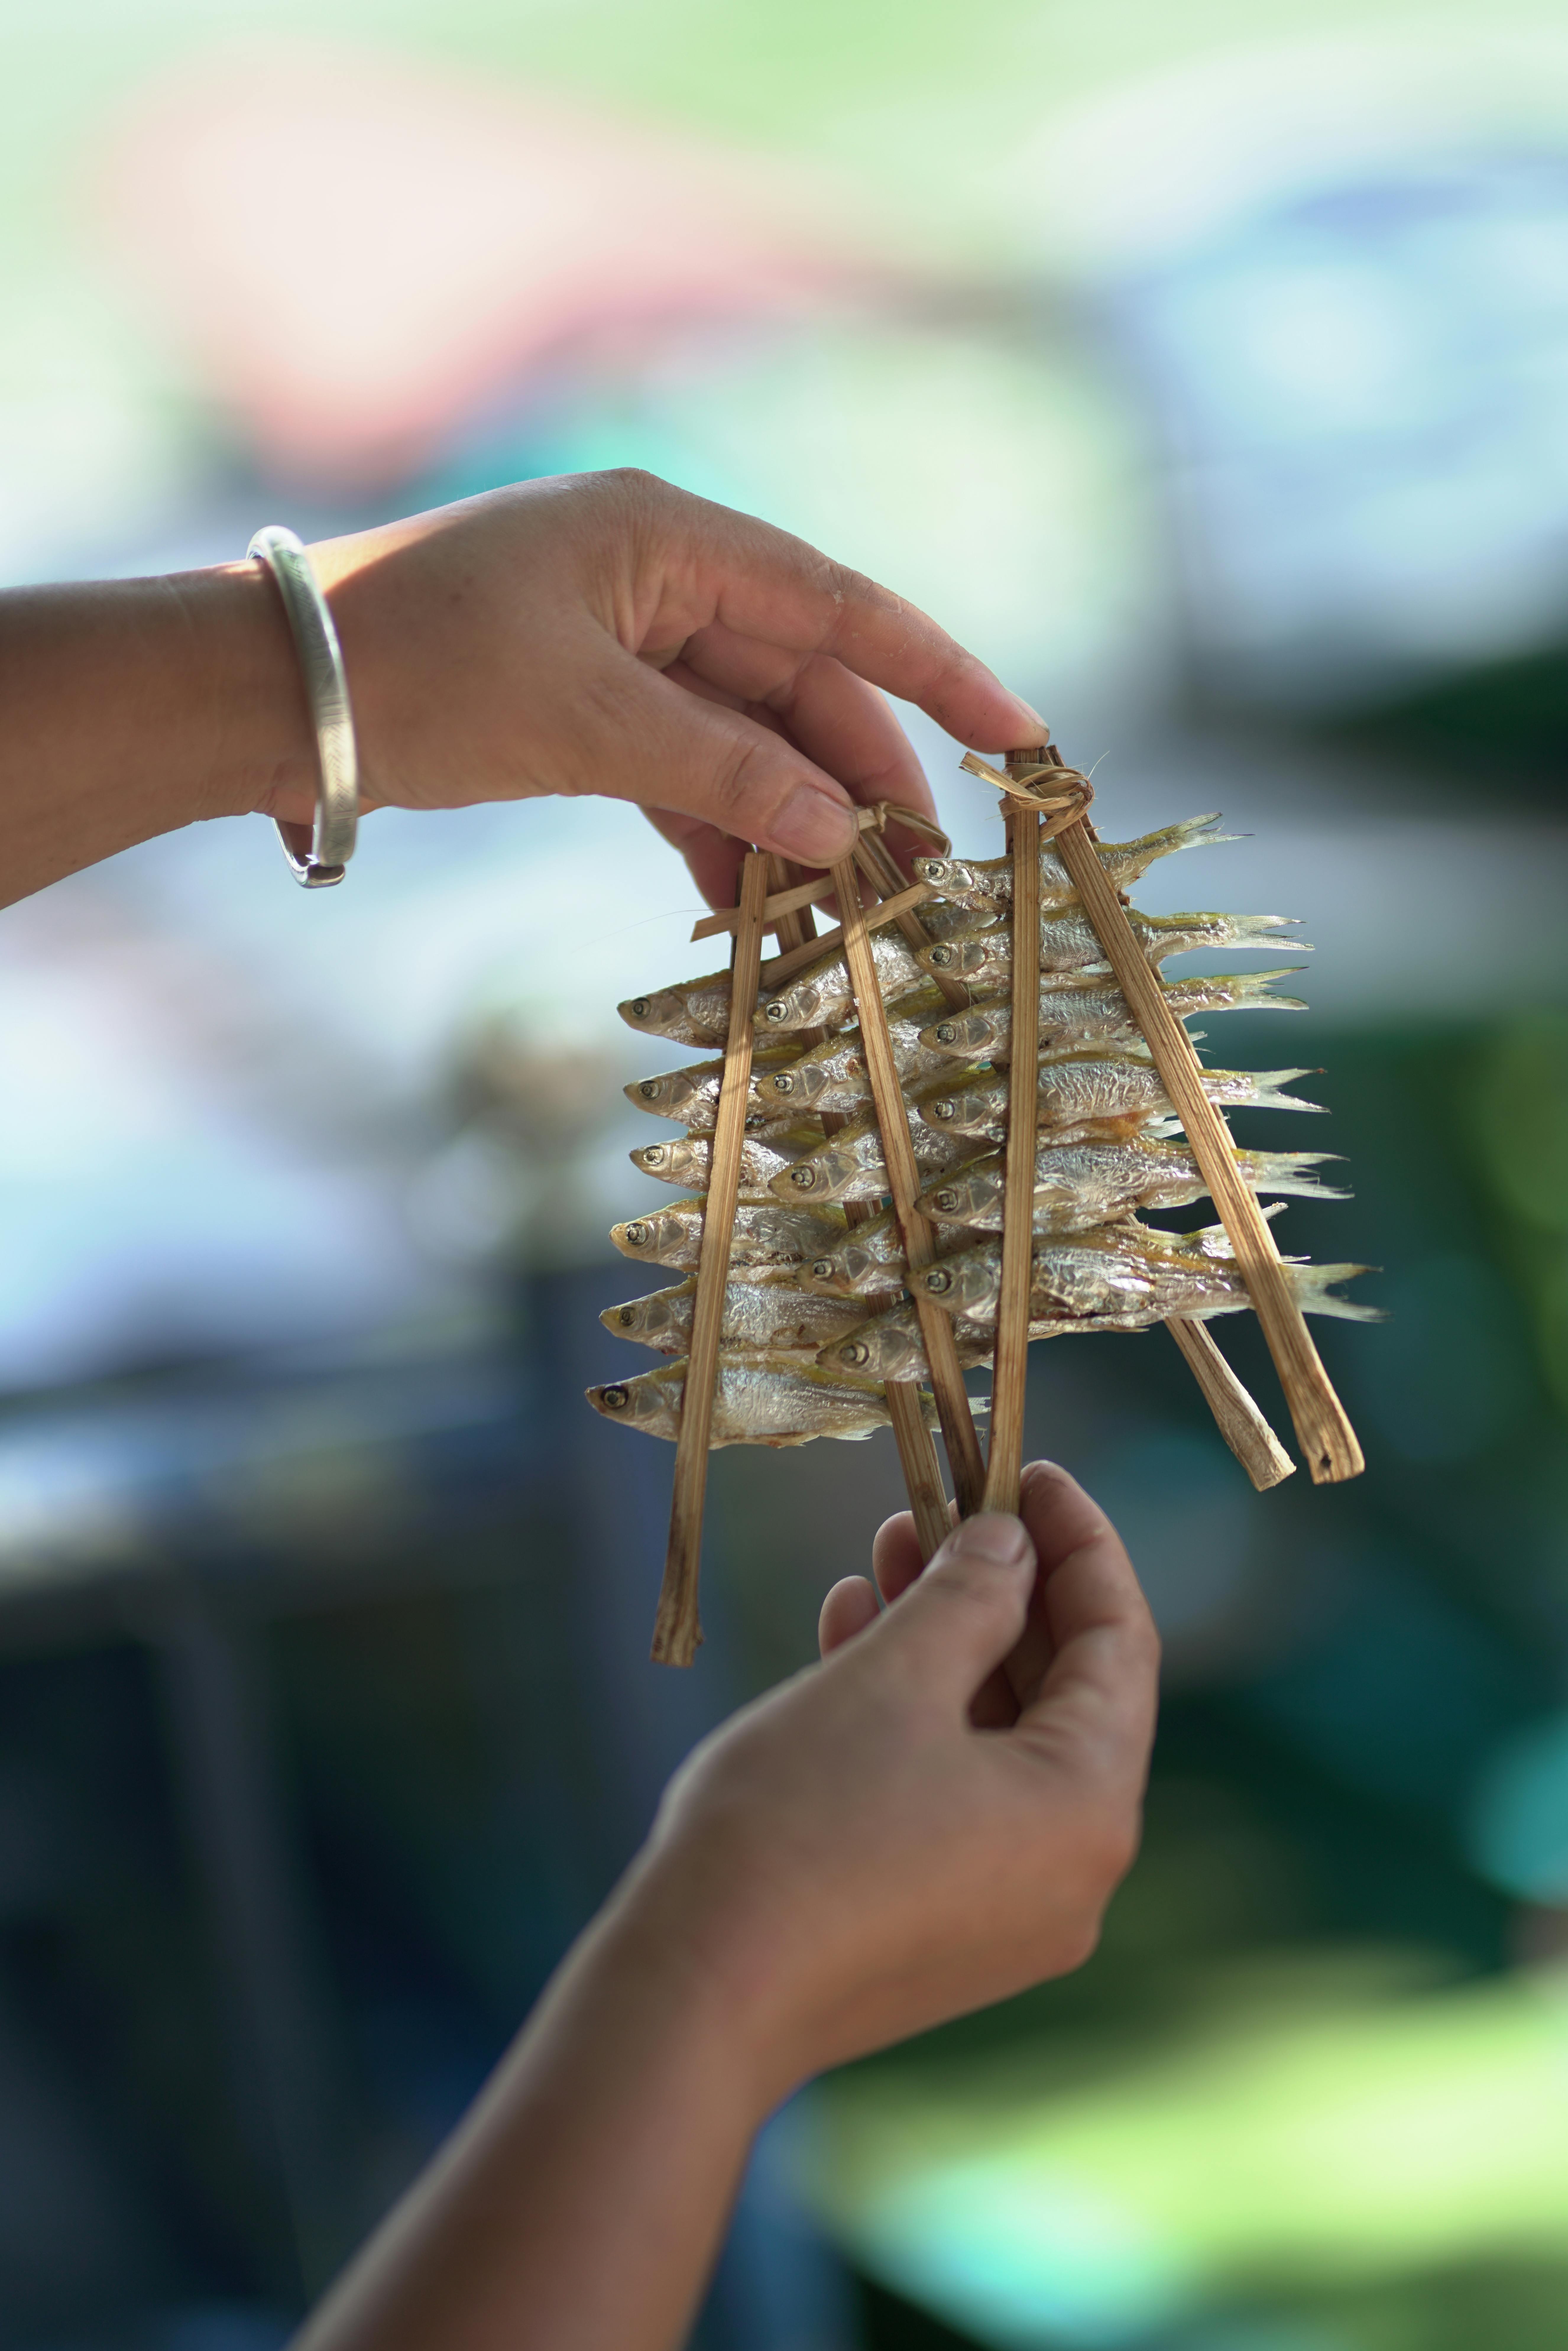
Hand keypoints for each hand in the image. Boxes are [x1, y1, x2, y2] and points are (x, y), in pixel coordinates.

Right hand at [291, 1464, 1155, 2350]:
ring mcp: (1009, 1910)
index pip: (1120, 1641)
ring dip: (946, 1640)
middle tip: (940, 1504)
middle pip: (1061, 1691)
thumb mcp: (894, 1677)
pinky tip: (851, 1638)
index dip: (1080, 1542)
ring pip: (997, 1737)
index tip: (1034, 1470)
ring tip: (882, 1554)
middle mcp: (1073, 1871)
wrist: (698, 1992)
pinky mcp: (942, 1927)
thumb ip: (968, 1598)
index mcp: (1088, 1809)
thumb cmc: (800, 1823)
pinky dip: (917, 1714)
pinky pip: (956, 1792)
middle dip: (999, 1586)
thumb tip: (1011, 1547)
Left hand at [294, 469, 1042, 904]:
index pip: (840, 605)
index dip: (937, 674)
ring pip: (746, 738)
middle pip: (799, 684)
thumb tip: (834, 830)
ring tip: (841, 911)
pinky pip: (683, 770)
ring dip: (791, 822)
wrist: (272, 697)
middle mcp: (657, 580)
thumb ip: (722, 770)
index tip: (1018, 737)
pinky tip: (746, 901)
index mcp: (666, 537)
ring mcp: (622, 647)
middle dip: (860, 780)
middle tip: (918, 876)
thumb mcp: (585, 720)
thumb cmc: (419, 672)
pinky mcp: (585, 710)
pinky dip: (716, 833)